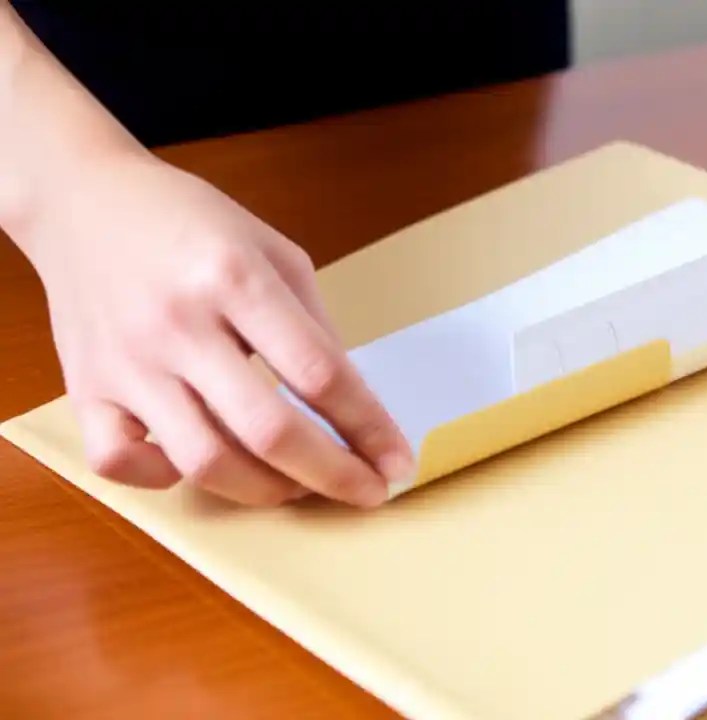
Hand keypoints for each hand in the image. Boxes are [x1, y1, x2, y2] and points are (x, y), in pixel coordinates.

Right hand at [18, 152, 413, 506]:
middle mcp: (179, 324)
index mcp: (235, 277)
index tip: (398, 462)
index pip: (318, 373)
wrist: (81, 199)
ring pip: (203, 461)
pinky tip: (198, 460)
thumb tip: (351, 407)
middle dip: (332, 475)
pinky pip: (122, 462)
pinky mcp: (83, 387)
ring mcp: (126, 362)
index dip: (368, 427)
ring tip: (298, 484)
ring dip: (266, 489)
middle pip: (268, 430)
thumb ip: (313, 327)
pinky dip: (166, 477)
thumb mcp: (274, 250)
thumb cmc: (190, 222)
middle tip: (367, 491)